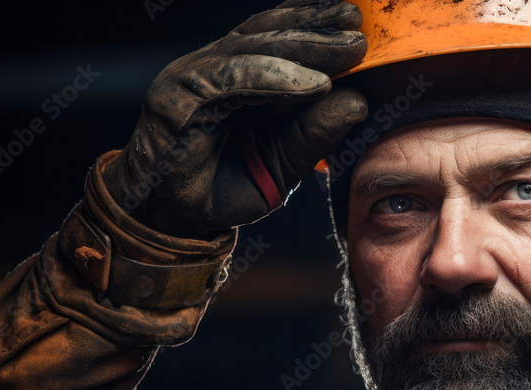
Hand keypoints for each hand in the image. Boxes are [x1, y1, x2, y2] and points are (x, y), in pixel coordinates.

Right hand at [104, 0, 367, 236]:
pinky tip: (315, 83)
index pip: (277, 40)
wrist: (171, 220)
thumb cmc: (221, 189)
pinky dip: (275, 78)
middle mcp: (212, 69)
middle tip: (359, 30)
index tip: (359, 28)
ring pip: (253, 49)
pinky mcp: (177, 96)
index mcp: (235, 76)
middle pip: (268, 35)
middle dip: (318, 29)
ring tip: (349, 50)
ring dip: (306, 47)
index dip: (316, 28)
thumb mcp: (282, 162)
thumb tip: (358, 102)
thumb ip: (314, 133)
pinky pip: (232, 79)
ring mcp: (192, 78)